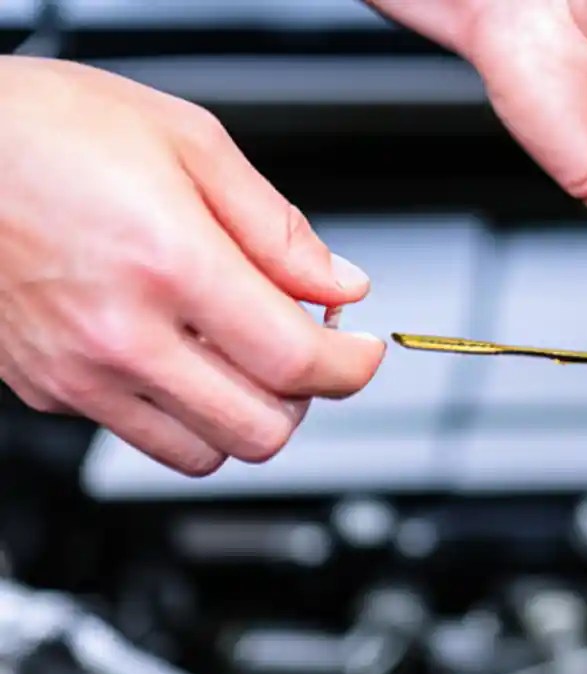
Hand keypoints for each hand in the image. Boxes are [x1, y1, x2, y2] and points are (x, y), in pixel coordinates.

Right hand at [0, 58, 384, 475]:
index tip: (363, 352)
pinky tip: (184, 356)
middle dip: (305, 397)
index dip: (352, 367)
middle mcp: (120, 334)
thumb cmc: (45, 129)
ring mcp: (78, 372)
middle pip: (260, 431)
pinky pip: (142, 437)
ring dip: (245, 415)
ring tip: (243, 356)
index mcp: (168, 264)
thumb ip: (277, 228)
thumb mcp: (189, 143)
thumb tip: (338, 284)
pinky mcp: (47, 388)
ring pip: (203, 454)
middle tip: (304, 347)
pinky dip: (183, 414)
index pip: (295, 363)